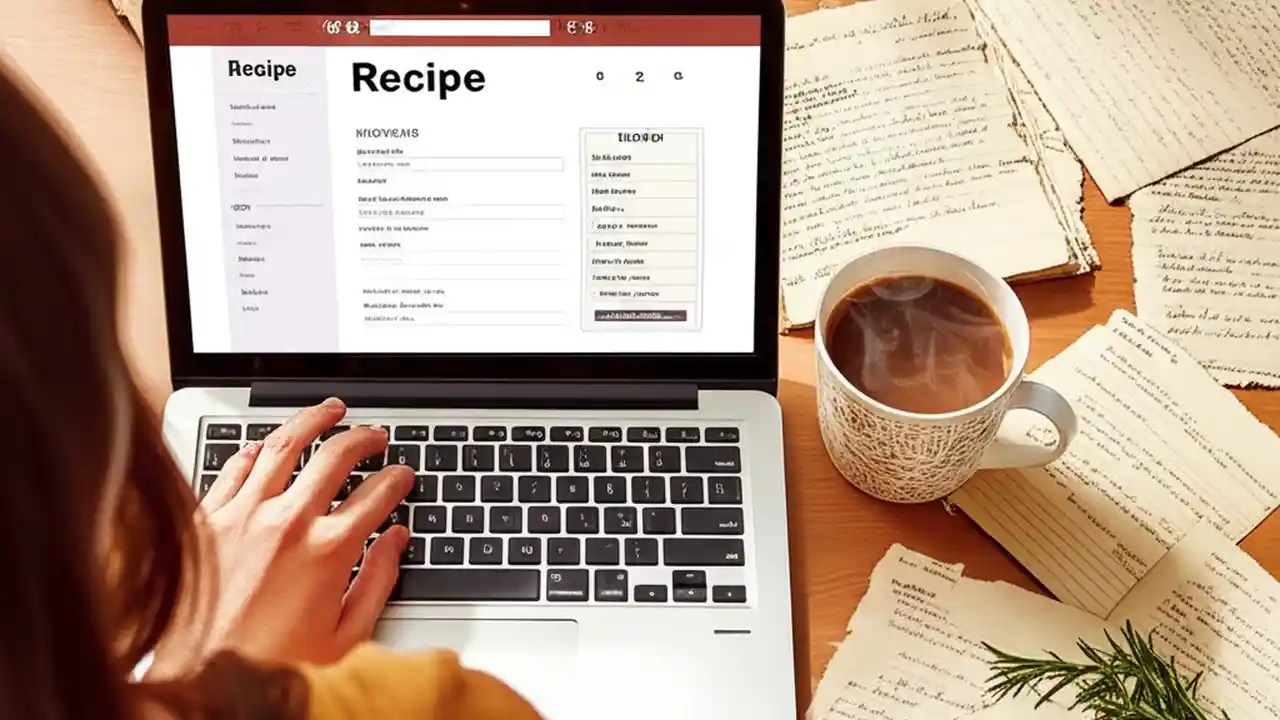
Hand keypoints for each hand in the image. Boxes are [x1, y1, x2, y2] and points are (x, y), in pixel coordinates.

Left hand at [154, 398, 413, 673]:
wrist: (202, 683)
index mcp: (329, 551)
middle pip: (336, 456)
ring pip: (284, 445)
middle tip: (374, 435)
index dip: (398, 479)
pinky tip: (268, 443)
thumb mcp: (347, 636)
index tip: (403, 475)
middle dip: (364, 438)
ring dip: (313, 420)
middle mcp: (287, 523)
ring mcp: (244, 515)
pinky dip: (257, 448)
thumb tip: (396, 542)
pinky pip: (235, 466)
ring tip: (329, 410)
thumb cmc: (272, 665)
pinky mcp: (207, 518)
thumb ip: (379, 580)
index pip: (377, 494)